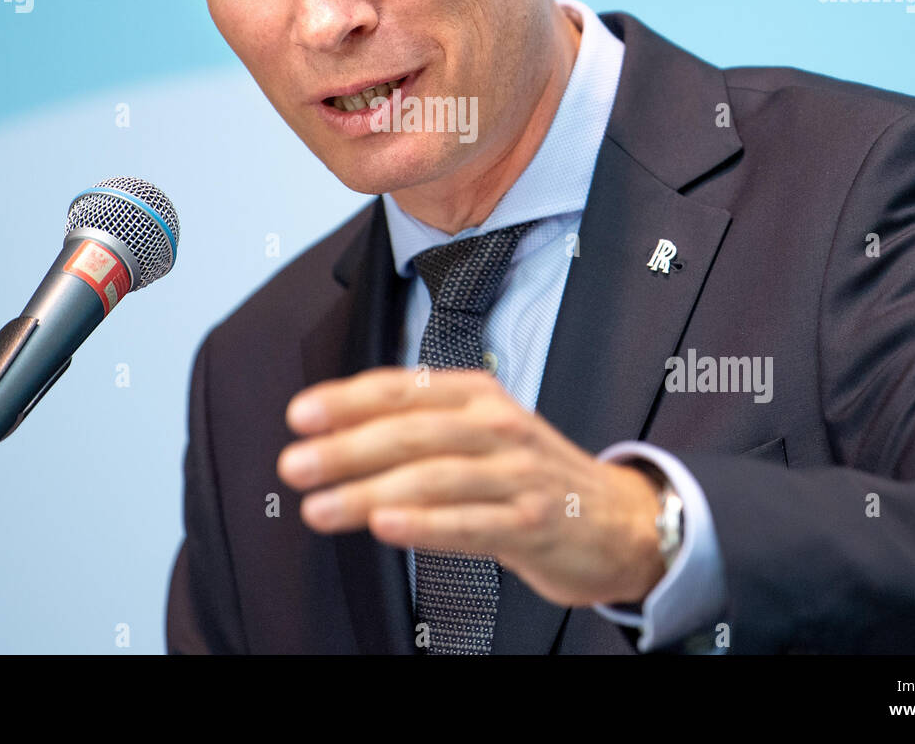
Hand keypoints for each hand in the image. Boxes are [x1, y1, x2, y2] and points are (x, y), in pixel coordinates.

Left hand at [276, 366, 665, 608]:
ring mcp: (517, 474)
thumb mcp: (480, 433)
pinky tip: (385, 526)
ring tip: (319, 507)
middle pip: (411, 431)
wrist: (619, 519)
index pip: (402, 389)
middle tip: (295, 464)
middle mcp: (497, 426)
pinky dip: (424, 525)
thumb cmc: (531, 474)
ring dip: (368, 492)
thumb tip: (334, 434)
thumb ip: (418, 428)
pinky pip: (470, 523)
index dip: (347, 400)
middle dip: (346, 447)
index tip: (300, 416)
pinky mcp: (533, 523)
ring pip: (433, 477)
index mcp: (477, 395)